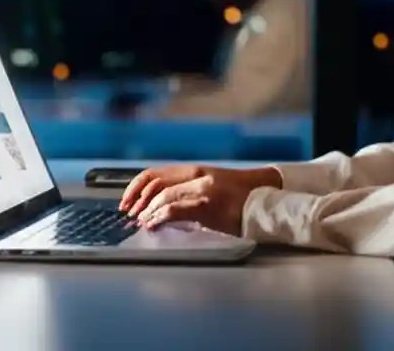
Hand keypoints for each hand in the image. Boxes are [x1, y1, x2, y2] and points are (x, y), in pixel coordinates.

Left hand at [118, 164, 282, 235]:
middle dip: (137, 199)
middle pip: (155, 183)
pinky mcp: (207, 206)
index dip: (136, 186)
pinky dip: (159, 218)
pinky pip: (175, 210)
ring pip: (162, 196)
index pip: (156, 173)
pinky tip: (153, 225)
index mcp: (195, 170)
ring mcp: (201, 190)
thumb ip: (188, 191)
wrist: (266, 198)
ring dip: (147, 211)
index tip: (127, 199)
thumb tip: (163, 206)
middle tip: (128, 213)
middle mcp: (196, 176)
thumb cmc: (241, 195)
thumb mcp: (211, 186)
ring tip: (140, 222)